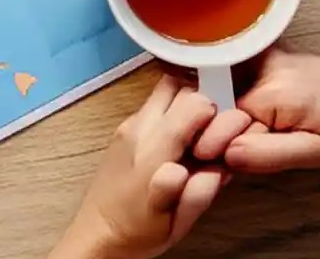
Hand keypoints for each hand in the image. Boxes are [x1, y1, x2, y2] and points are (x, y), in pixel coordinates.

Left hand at [50, 74, 224, 258]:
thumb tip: (216, 167)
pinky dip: (171, 112)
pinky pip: (153, 105)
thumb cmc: (137, 232)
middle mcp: (137, 132)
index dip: (215, 114)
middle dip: (201, 101)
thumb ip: (199, 193)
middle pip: (178, 86)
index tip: (221, 137)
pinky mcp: (124, 129)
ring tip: (192, 136)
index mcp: (152, 155)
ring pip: (164, 90)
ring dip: (184, 104)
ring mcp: (128, 127)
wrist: (98, 233)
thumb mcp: (176, 224)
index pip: (193, 104)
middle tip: (208, 132)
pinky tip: (175, 141)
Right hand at [192, 48, 319, 172]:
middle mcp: (267, 66)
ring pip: (227, 87)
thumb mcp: (315, 154)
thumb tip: (224, 153)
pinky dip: (238, 91)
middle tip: (265, 139)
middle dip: (232, 126)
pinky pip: (238, 74)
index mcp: (276, 92)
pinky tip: (262, 105)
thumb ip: (266, 155)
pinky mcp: (271, 52)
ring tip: (271, 122)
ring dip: (235, 109)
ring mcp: (268, 54)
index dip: (228, 142)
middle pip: (222, 102)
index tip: (244, 154)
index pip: (223, 122)